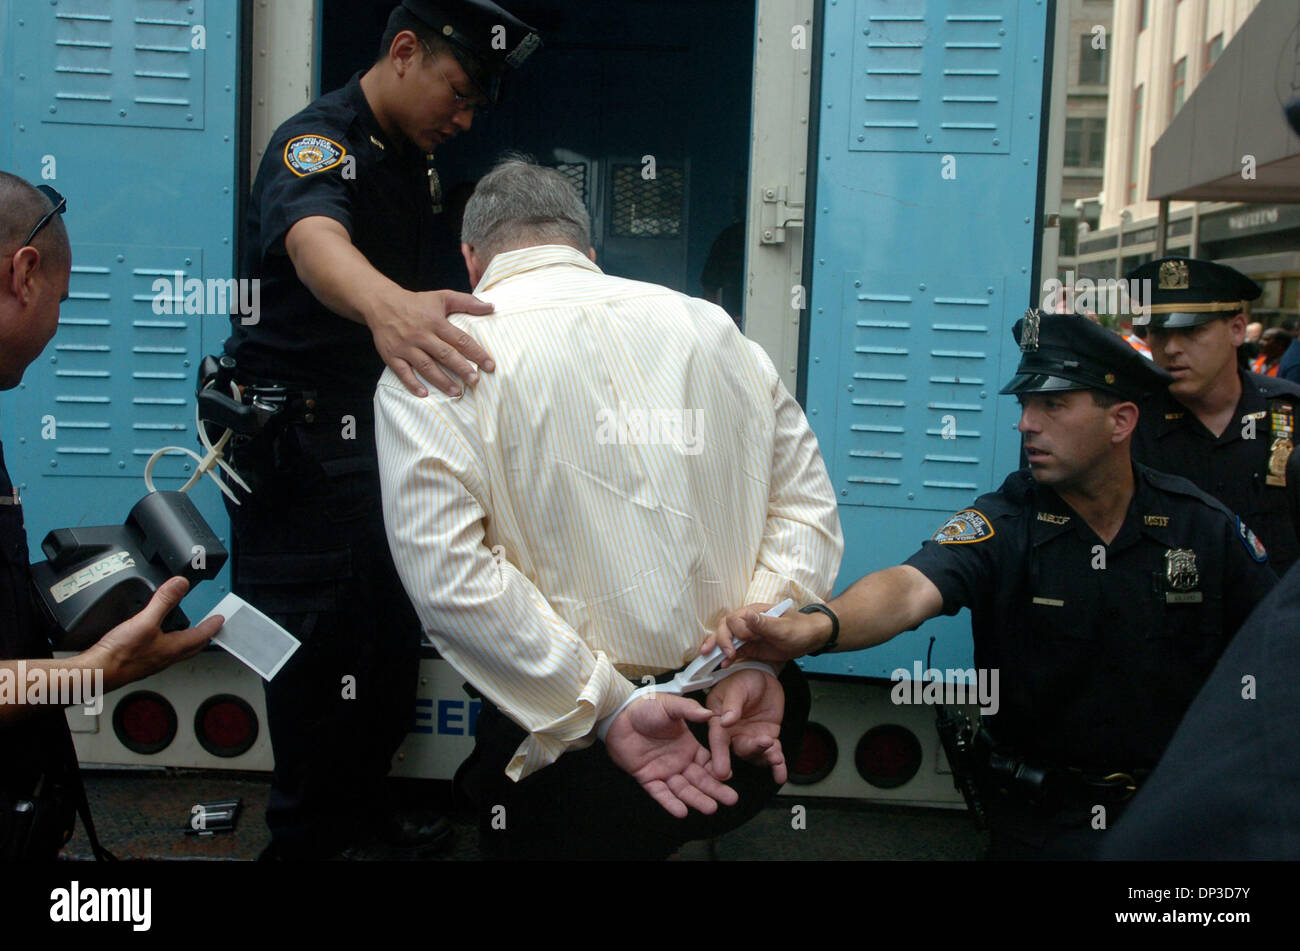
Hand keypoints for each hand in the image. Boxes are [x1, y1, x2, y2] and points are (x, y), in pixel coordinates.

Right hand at [80, 577, 221, 691]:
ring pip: (177, 651)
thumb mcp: (145, 621)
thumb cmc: (120, 654)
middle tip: (211, 629)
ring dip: (186, 641)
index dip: (212, 625)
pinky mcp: (139, 663)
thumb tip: (180, 584)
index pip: (201, 636)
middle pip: (192, 647)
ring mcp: (153, 662)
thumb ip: (163, 601)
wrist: (97, 673)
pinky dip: (167, 644)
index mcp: (173, 648)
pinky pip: (161, 653)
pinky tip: (157, 640)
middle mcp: (166, 657)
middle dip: (204, 636)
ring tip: (188, 633)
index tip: (220, 619)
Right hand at [367, 288, 495, 397]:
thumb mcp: (442, 297)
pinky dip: (412, 383)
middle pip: (445, 354)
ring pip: (426, 366)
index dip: (476, 353)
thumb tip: (491, 307)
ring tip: (457, 393)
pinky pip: (402, 372)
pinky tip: (424, 394)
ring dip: (441, 381)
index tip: (490, 365)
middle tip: (475, 381)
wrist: (381, 304)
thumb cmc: (416, 303)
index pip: (460, 339)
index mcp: (436, 322)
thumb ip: (467, 302)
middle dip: (461, 369)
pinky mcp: (392, 355)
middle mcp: (421, 335)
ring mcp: (406, 346)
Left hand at [604, 693, 739, 817]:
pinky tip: (681, 812)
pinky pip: (660, 793)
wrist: (619, 715)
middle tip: (731, 800)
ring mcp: (664, 771)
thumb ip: (689, 710)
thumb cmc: (646, 708)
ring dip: (697, 799)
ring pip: (683, 789)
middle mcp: (680, 761)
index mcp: (689, 746)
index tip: (729, 776)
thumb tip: (709, 713)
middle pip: (700, 779)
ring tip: (711, 808)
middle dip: (716, 790)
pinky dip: (670, 803)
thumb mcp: (670, 706)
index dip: (719, 769)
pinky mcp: (648, 778)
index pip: (708, 762)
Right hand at [701, 602, 830, 663]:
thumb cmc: (798, 629)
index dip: (737, 631)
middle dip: (720, 640)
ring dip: (716, 647)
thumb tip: (747, 616)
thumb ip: (764, 623)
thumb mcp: (783, 628)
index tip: (747, 640)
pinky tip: (723, 665)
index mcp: (753, 612)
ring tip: (708, 657)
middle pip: (724, 627)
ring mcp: (747, 635)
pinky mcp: (749, 647)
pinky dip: (726, 657)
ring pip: (725, 638)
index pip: (734, 619)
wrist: (809, 639)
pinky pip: (733, 651)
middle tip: (727, 654)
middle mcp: (747, 622)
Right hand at [706, 668, 786, 783]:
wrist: (762, 676)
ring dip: (766, 757)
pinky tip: (781, 775)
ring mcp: (750, 738)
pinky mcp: (767, 738)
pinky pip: (772, 753)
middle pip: (739, 749)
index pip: (718, 740)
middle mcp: (733, 734)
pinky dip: (777, 765)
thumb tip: (727, 720)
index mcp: (719, 721)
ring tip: (776, 757)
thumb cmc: (743, 678)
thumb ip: (732, 703)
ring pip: (756, 754)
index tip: (721, 772)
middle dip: (751, 750)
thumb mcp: (737, 686)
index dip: (719, 756)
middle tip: (763, 744)